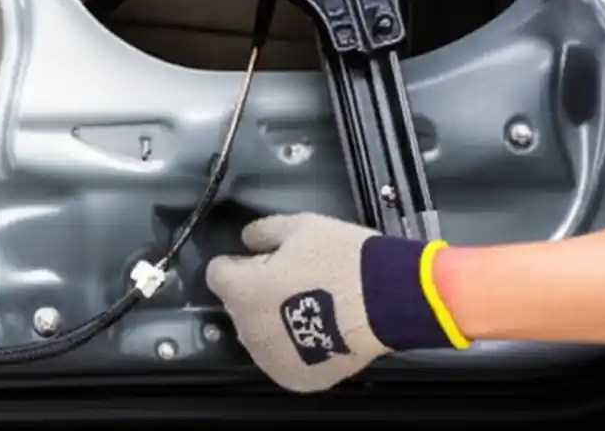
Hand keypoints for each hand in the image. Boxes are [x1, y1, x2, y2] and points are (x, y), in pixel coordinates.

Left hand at [206, 212, 468, 392]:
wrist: (387, 299)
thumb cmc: (341, 259)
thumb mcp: (301, 227)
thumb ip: (264, 232)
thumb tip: (248, 239)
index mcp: (242, 291)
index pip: (217, 274)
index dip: (239, 263)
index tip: (261, 260)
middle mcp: (248, 330)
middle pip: (239, 306)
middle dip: (257, 293)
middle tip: (293, 280)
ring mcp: (271, 359)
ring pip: (259, 335)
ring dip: (273, 321)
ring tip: (309, 306)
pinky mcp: (295, 378)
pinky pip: (283, 358)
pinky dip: (294, 347)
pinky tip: (318, 330)